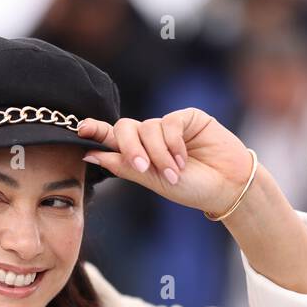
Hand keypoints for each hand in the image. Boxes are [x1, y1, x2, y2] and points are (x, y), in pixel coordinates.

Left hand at [77, 109, 253, 215]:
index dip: (96, 131)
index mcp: (140, 154)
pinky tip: (183, 159)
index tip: (80, 130)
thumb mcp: (153, 181)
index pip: (113, 138)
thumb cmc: (191, 189)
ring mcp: (169, 126)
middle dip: (130, 148)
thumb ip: (124, 166)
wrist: (227, 188)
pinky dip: (173, 143)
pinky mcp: (188, 118)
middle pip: (126, 128)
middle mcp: (151, 137)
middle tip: (142, 167)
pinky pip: (170, 123)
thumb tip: (90, 154)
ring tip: (174, 172)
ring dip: (159, 154)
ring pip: (148, 128)